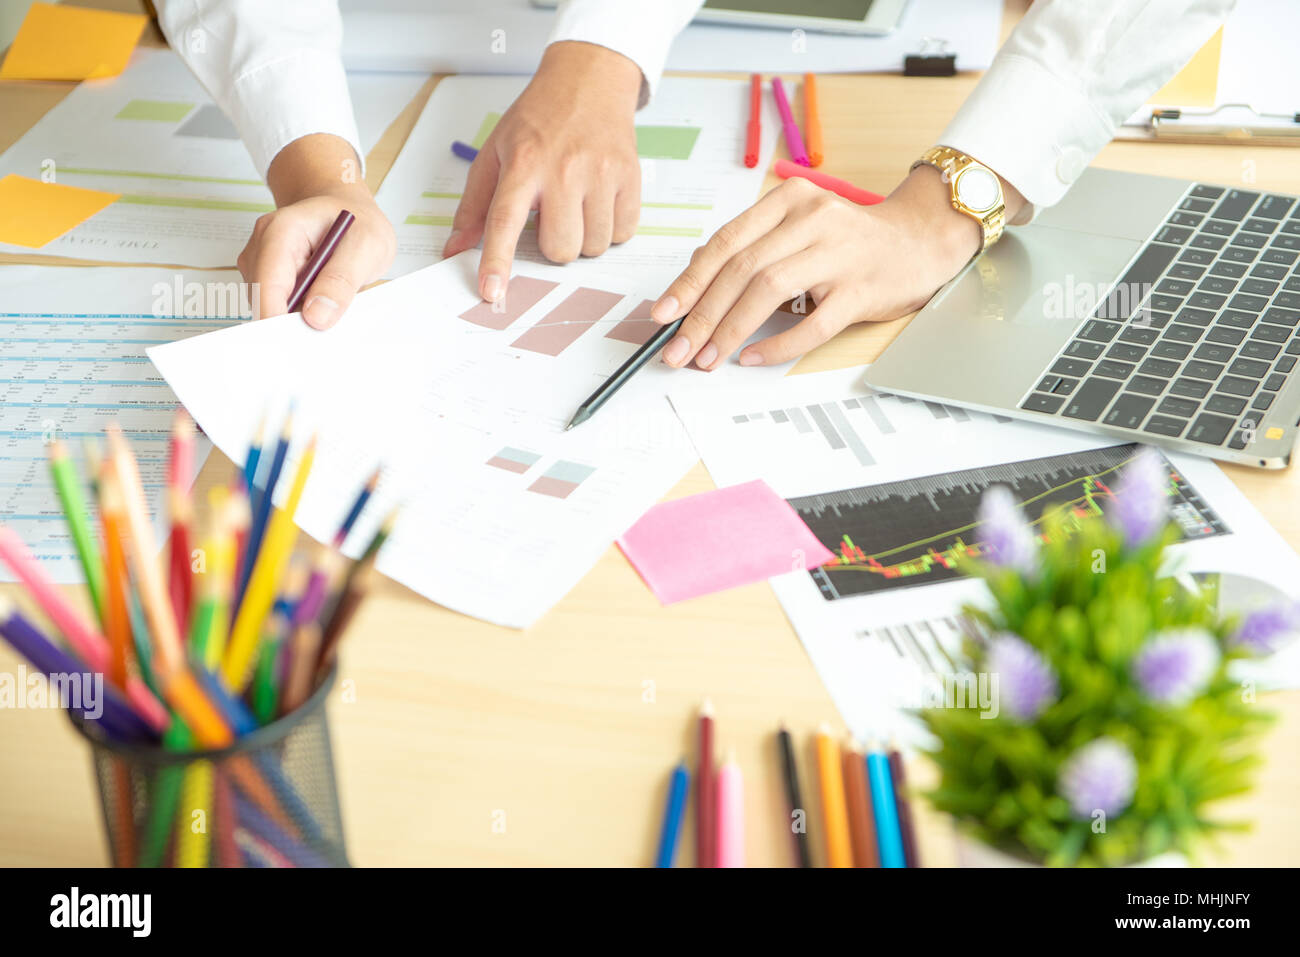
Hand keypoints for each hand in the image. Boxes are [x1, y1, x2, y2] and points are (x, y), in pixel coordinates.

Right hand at [238, 134, 395, 328]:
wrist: (348, 211)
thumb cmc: (358, 223)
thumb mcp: (366, 247)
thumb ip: (341, 281)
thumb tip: (316, 317)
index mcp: (282, 230)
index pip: (267, 283)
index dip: (276, 317)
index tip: (296, 342)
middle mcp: (263, 246)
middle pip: (262, 299)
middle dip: (291, 319)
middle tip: (329, 322)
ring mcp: (261, 263)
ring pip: (268, 307)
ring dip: (298, 315)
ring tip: (332, 298)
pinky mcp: (268, 280)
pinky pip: (278, 306)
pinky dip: (299, 311)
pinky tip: (321, 299)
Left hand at [442, 41, 643, 301]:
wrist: (588, 81)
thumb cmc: (539, 120)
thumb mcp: (495, 152)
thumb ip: (474, 205)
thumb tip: (455, 249)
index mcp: (523, 164)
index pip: (504, 222)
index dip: (497, 262)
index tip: (491, 292)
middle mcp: (563, 170)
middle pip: (560, 249)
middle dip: (554, 244)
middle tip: (552, 216)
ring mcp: (601, 174)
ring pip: (593, 247)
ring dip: (583, 237)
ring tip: (577, 205)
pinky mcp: (630, 177)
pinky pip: (622, 234)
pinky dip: (610, 227)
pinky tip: (600, 201)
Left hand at [649, 164, 1025, 369]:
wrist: (921, 243)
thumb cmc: (850, 243)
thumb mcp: (798, 230)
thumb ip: (753, 248)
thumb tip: (694, 287)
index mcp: (790, 200)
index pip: (726, 242)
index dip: (690, 280)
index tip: (662, 313)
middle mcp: (813, 219)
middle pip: (742, 268)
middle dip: (701, 313)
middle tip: (676, 349)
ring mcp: (840, 252)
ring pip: (770, 290)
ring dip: (731, 329)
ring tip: (706, 358)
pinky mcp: (862, 288)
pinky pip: (813, 323)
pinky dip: (778, 344)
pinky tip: (753, 359)